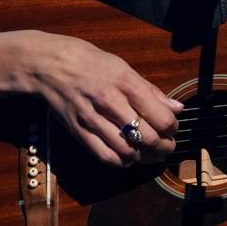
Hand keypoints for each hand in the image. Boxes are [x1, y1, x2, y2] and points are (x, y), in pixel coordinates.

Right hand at [14, 30, 183, 167]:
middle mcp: (110, 102)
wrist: (49, 65)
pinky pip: (104, 156)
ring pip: (127, 151)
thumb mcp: (124, 68)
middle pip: (147, 137)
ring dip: (144, 157)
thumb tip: (177, 109)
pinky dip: (121, 162)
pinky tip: (127, 157)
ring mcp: (93, 119)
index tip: (173, 129)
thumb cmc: (90, 63)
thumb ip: (151, 91)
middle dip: (163, 147)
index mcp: (126, 83)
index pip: (161, 117)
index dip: (173, 129)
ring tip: (151, 155)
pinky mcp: (79, 131)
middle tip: (167, 147)